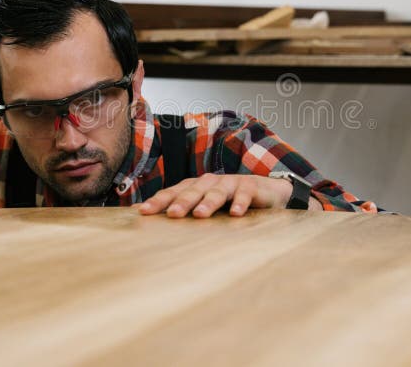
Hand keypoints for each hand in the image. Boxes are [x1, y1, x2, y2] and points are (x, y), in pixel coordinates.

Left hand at [138, 173, 321, 217]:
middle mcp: (210, 182)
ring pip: (216, 192)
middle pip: (193, 191)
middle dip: (182, 202)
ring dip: (208, 203)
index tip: (144, 212)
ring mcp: (230, 183)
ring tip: (200, 215)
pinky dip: (240, 203)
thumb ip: (189, 213)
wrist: (266, 192)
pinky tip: (235, 214)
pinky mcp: (251, 186)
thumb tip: (158, 228)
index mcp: (196, 186)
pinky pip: (244, 195)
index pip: (174, 192)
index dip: (159, 201)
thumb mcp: (208, 207)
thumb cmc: (230, 201)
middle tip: (173, 215)